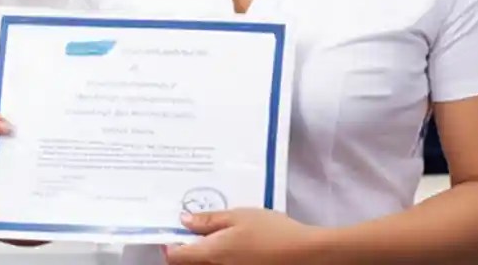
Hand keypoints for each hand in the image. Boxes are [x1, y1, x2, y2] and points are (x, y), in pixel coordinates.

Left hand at [167, 209, 320, 264]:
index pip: (175, 257)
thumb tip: (183, 220)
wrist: (306, 254)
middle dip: (186, 252)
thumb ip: (209, 221)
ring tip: (215, 240)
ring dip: (203, 257)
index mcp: (211, 255)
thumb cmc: (271, 231)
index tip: (177, 233)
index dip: (171, 245)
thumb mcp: (239, 216)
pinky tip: (231, 248)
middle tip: (195, 235)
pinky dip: (219, 260)